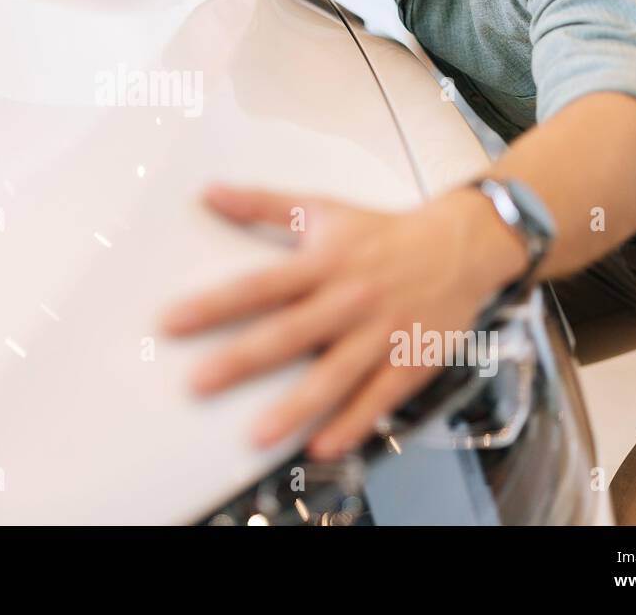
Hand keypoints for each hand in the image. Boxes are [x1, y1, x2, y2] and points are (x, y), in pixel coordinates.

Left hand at [160, 183, 527, 458]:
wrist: (463, 244)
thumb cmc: (383, 231)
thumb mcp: (321, 208)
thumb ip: (262, 205)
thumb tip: (209, 192)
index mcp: (324, 261)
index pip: (260, 285)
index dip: (214, 304)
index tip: (172, 321)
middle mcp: (350, 299)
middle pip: (290, 333)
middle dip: (242, 359)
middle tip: (198, 383)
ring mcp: (381, 333)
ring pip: (335, 374)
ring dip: (295, 406)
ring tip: (256, 434)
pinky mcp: (410, 361)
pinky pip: (379, 397)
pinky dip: (353, 423)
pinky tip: (323, 444)